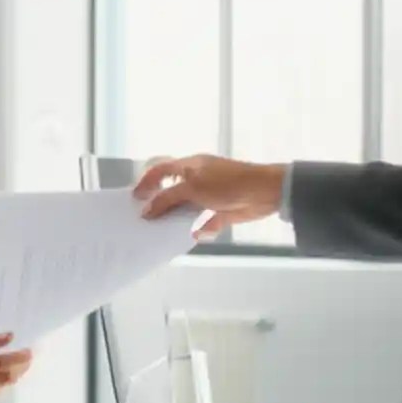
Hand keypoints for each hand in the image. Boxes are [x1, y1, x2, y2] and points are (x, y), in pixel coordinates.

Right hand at [134, 155, 285, 238]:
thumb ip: (167, 200)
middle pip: (173, 190)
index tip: (135, 199)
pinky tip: (193, 236)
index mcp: (190, 166)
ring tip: (162, 230)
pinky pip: (206, 221)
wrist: (266, 192)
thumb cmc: (227, 183)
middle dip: (159, 202)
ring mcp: (211, 195)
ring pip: (188, 207)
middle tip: (145, 217)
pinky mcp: (223, 210)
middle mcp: (199, 178)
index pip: (161, 169)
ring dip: (177, 217)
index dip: (146, 182)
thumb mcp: (192, 189)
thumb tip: (146, 211)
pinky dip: (200, 229)